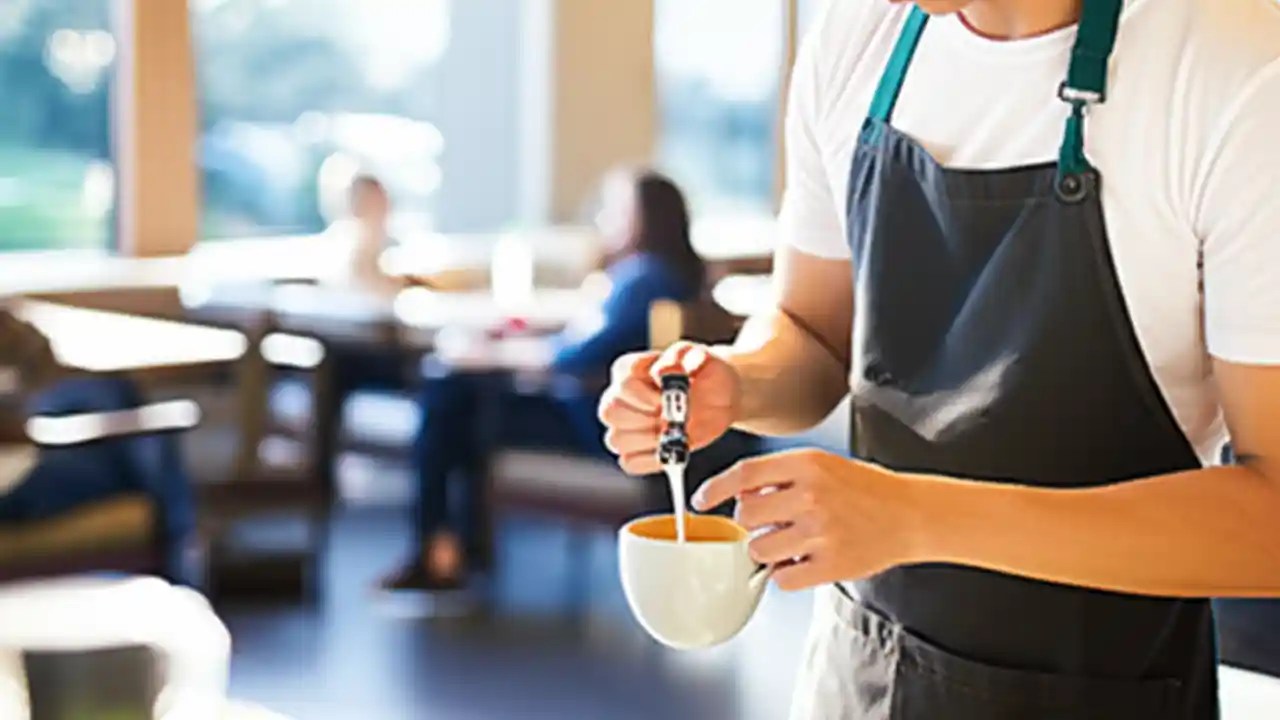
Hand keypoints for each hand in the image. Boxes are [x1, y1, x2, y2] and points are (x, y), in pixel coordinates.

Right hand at [598, 341, 739, 474]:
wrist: (719, 396)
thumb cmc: (705, 372)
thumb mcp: (699, 356)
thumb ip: (680, 356)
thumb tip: (663, 370)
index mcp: (631, 369)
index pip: (622, 383)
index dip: (643, 395)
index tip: (664, 399)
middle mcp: (621, 397)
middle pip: (610, 412)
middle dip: (642, 419)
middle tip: (669, 418)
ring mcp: (626, 426)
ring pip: (616, 440)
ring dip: (647, 441)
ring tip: (673, 433)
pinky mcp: (637, 449)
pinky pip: (630, 463)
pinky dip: (650, 460)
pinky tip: (670, 450)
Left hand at [693, 449, 925, 590]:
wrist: (910, 514)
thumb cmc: (862, 489)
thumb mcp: (822, 465)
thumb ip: (780, 476)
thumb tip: (737, 494)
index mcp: (808, 464)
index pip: (745, 474)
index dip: (716, 488)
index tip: (702, 500)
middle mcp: (812, 496)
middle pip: (746, 515)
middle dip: (750, 523)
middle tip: (771, 523)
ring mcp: (821, 532)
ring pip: (759, 549)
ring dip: (767, 550)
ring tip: (791, 542)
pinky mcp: (831, 564)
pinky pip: (782, 578)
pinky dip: (786, 574)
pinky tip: (804, 561)